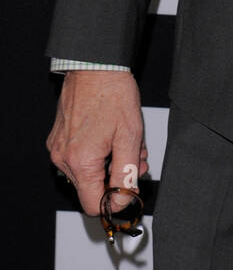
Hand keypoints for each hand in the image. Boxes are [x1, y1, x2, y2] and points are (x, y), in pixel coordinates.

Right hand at [46, 70, 147, 215]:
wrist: (95, 65)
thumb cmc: (112, 93)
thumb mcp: (130, 135)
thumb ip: (127, 172)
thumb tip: (124, 198)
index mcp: (81, 161)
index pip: (94, 205)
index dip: (115, 201)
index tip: (130, 189)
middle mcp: (63, 158)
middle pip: (92, 188)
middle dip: (117, 177)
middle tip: (136, 159)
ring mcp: (58, 148)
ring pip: (87, 173)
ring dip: (110, 164)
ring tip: (126, 143)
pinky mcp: (58, 138)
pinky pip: (79, 158)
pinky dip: (98, 154)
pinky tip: (112, 137)